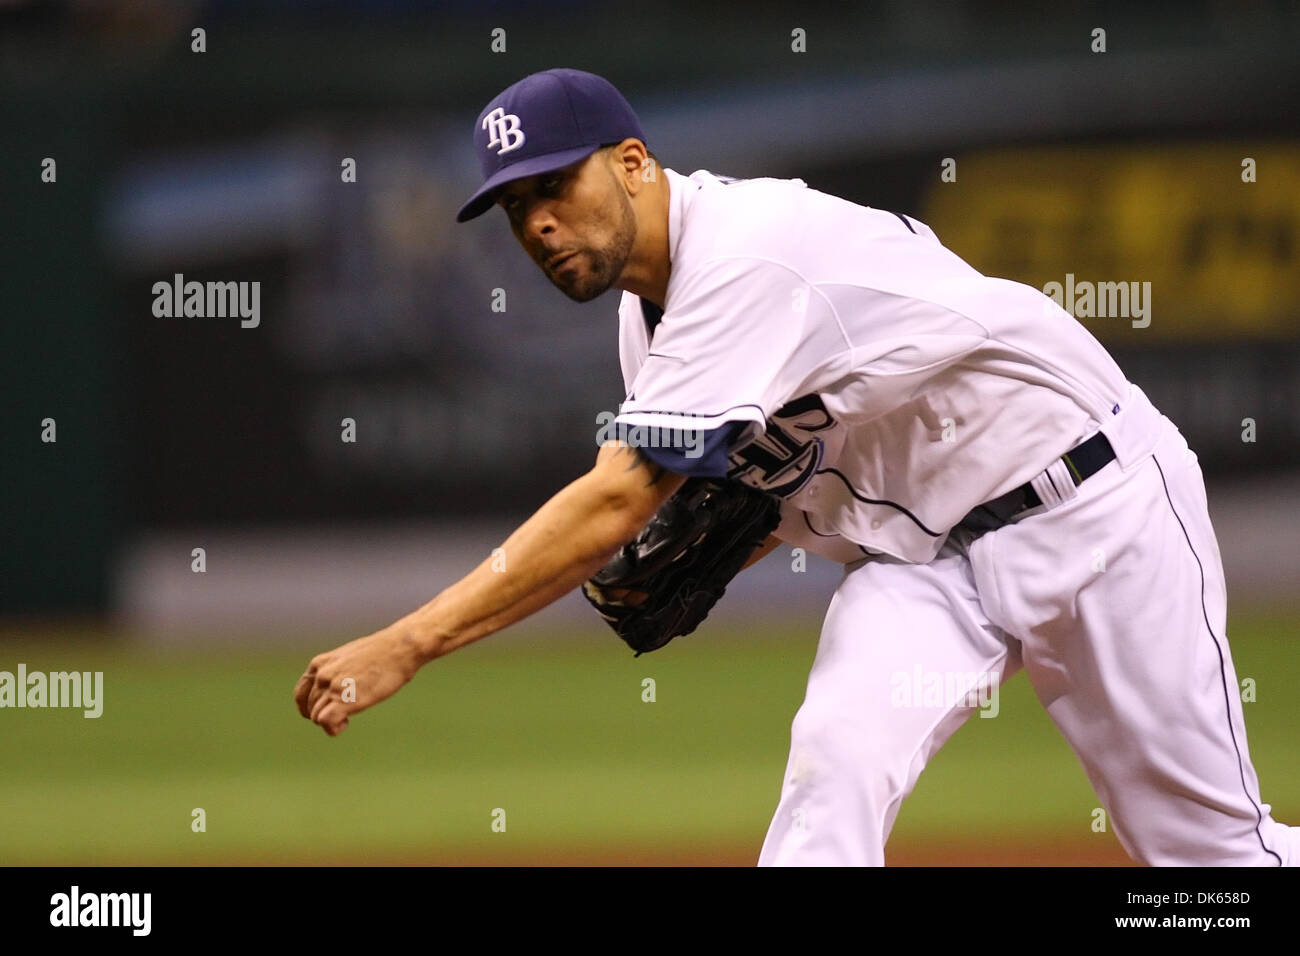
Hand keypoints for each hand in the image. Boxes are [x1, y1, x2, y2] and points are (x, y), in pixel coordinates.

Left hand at [293, 624, 426, 735]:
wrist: (399, 649)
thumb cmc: (382, 653)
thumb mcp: (350, 656)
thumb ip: (338, 671)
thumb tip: (339, 686)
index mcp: (320, 663)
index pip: (301, 692)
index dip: (307, 707)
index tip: (321, 712)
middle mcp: (322, 675)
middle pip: (311, 707)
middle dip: (324, 714)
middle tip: (344, 714)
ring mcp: (332, 687)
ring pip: (317, 717)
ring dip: (331, 722)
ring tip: (348, 717)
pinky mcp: (344, 700)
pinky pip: (325, 721)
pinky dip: (332, 728)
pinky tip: (346, 724)